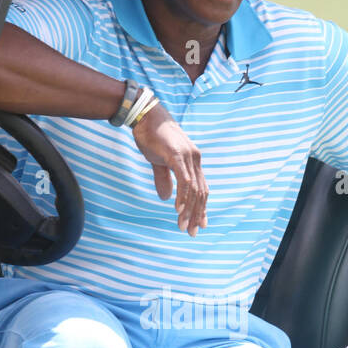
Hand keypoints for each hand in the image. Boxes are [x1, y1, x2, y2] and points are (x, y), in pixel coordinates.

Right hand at [132, 102, 208, 236]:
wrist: (145, 115)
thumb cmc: (151, 135)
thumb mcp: (158, 162)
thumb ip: (164, 179)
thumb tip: (165, 198)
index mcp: (193, 161)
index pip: (202, 188)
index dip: (202, 208)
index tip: (200, 224)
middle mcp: (195, 159)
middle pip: (201, 192)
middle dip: (197, 214)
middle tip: (191, 232)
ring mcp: (188, 157)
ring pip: (194, 190)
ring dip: (189, 210)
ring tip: (183, 226)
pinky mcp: (177, 156)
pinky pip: (184, 181)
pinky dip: (183, 197)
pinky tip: (178, 210)